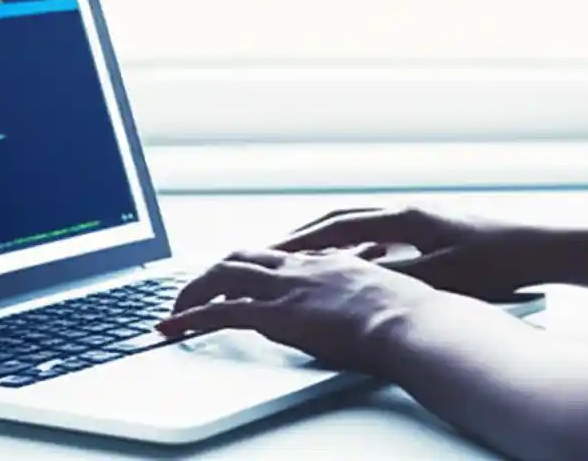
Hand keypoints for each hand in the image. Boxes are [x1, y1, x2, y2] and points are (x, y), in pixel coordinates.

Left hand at [156, 248, 452, 372]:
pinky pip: (222, 312)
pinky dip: (193, 319)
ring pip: (224, 276)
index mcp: (327, 262)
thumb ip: (361, 289)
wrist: (413, 324)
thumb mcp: (384, 294)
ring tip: (174, 313)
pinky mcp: (279, 314)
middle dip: (211, 274)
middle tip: (192, 294)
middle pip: (242, 257)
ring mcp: (288, 288)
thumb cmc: (411, 317)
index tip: (236, 280)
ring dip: (193, 292)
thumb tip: (357, 295)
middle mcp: (302, 267)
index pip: (276, 257)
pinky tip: (176, 329)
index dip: (250, 268)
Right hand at [272, 206, 557, 301]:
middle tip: (273, 251)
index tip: (272, 253)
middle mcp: (408, 211)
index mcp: (405, 219)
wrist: (539, 249)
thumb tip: (349, 283)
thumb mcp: (439, 277)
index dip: (302, 242)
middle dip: (307, 236)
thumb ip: (393, 280)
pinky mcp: (434, 230)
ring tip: (304, 257)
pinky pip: (382, 235)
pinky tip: (357, 263)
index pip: (340, 228)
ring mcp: (421, 218)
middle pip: (344, 219)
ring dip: (331, 240)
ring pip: (362, 226)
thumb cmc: (495, 264)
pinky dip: (359, 246)